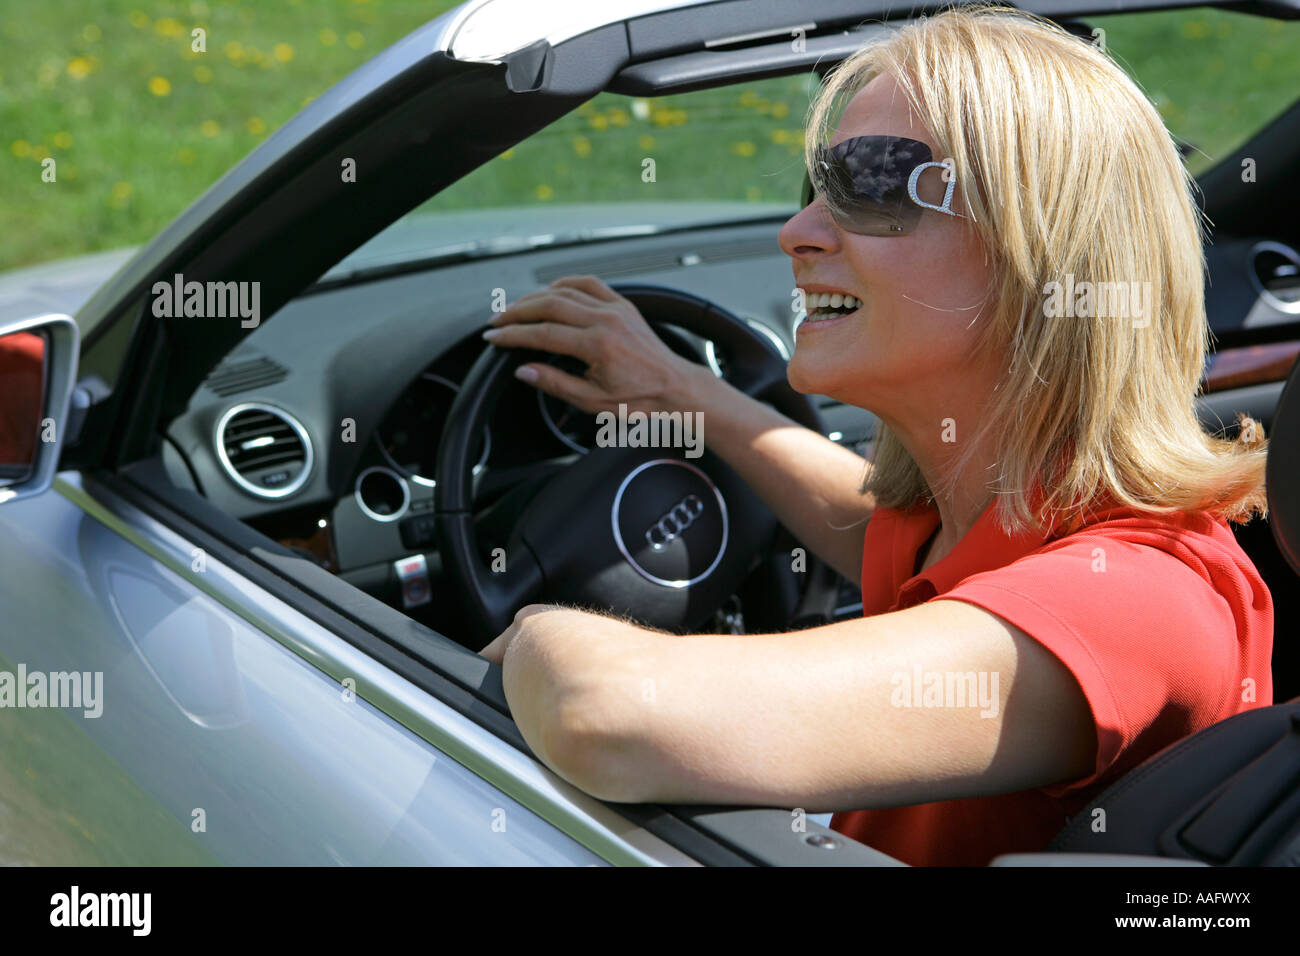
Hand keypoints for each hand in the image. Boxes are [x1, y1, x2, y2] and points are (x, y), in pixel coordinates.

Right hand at [481, 275, 703, 416]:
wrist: (677, 387)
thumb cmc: (642, 399)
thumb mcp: (594, 402)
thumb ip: (555, 384)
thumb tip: (523, 370)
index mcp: (598, 346)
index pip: (543, 334)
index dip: (512, 335)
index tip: (493, 337)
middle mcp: (606, 320)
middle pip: (548, 305)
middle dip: (516, 312)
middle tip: (496, 320)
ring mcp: (616, 308)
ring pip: (565, 291)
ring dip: (535, 297)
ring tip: (515, 308)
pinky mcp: (623, 304)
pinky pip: (588, 284)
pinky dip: (564, 284)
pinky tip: (549, 291)